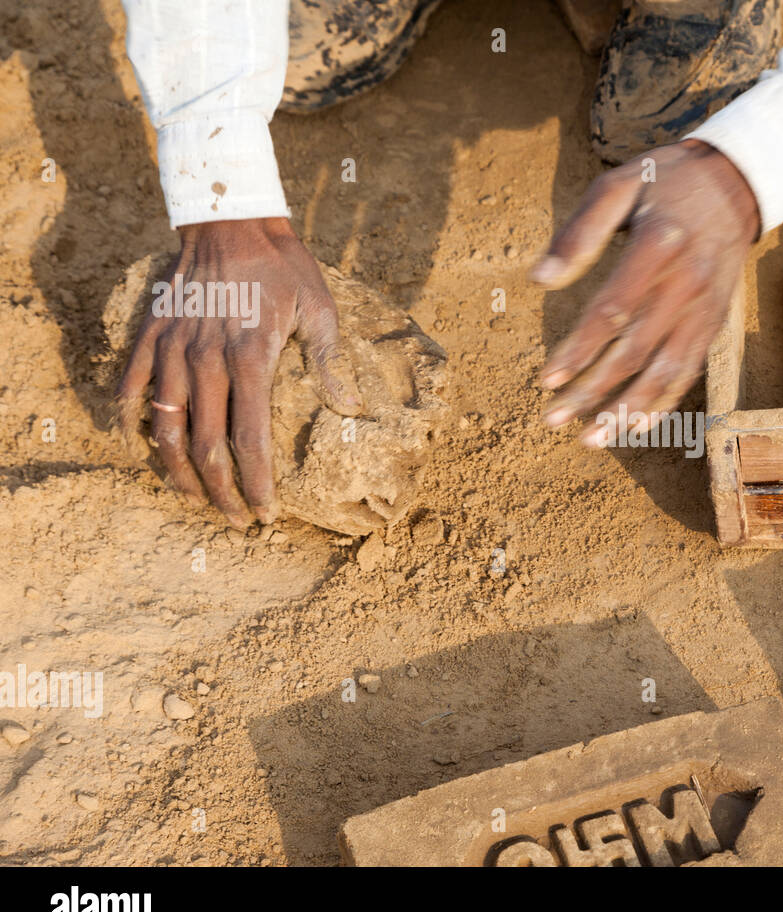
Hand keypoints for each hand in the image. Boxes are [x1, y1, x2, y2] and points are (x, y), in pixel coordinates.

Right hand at [116, 218, 361, 527]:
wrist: (231, 219)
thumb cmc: (284, 267)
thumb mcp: (320, 308)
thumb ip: (330, 362)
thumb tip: (351, 410)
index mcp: (251, 358)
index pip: (250, 440)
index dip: (257, 483)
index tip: (267, 513)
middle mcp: (206, 359)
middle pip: (205, 445)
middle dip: (220, 492)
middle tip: (235, 522)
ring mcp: (173, 348)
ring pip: (164, 426)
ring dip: (176, 472)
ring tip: (194, 499)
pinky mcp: (151, 335)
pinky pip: (131, 387)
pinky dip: (130, 422)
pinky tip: (140, 449)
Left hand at [531, 139, 758, 445]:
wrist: (737, 183)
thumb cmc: (665, 182)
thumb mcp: (618, 186)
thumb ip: (580, 232)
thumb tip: (539, 279)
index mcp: (658, 246)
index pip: (612, 312)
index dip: (578, 350)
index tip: (547, 379)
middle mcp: (686, 284)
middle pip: (634, 352)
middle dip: (592, 392)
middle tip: (553, 418)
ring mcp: (705, 307)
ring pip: (665, 372)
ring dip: (626, 411)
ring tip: (591, 438)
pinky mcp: (714, 321)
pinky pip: (688, 371)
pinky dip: (663, 403)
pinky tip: (635, 426)